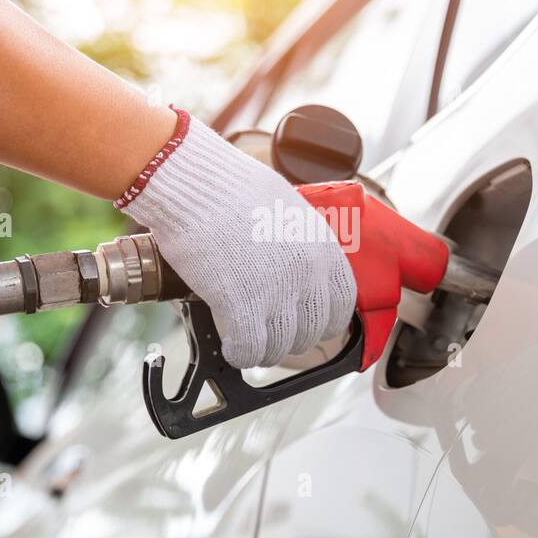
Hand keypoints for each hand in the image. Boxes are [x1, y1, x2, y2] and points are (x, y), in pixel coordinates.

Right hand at [118, 109, 356, 368]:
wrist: (195, 184)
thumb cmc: (230, 187)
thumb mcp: (285, 209)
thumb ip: (298, 244)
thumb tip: (293, 266)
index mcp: (323, 247)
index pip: (341, 304)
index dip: (322, 321)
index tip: (305, 323)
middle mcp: (308, 273)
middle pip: (310, 332)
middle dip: (288, 337)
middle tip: (266, 331)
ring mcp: (278, 292)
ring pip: (280, 347)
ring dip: (262, 349)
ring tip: (245, 340)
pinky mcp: (243, 306)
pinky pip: (250, 350)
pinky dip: (239, 353)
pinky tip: (230, 345)